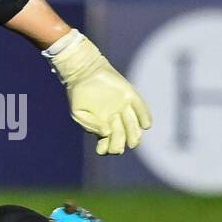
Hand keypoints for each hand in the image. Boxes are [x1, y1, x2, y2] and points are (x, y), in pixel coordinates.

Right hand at [47, 32, 151, 154]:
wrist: (84, 71)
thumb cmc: (79, 93)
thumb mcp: (77, 112)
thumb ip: (90, 125)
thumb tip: (106, 133)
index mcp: (103, 127)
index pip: (111, 146)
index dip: (108, 150)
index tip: (101, 147)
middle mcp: (116, 121)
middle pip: (125, 142)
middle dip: (119, 142)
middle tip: (111, 132)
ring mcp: (125, 110)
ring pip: (136, 131)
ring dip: (131, 132)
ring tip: (118, 120)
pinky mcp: (132, 98)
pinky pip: (144, 113)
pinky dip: (144, 120)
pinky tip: (141, 124)